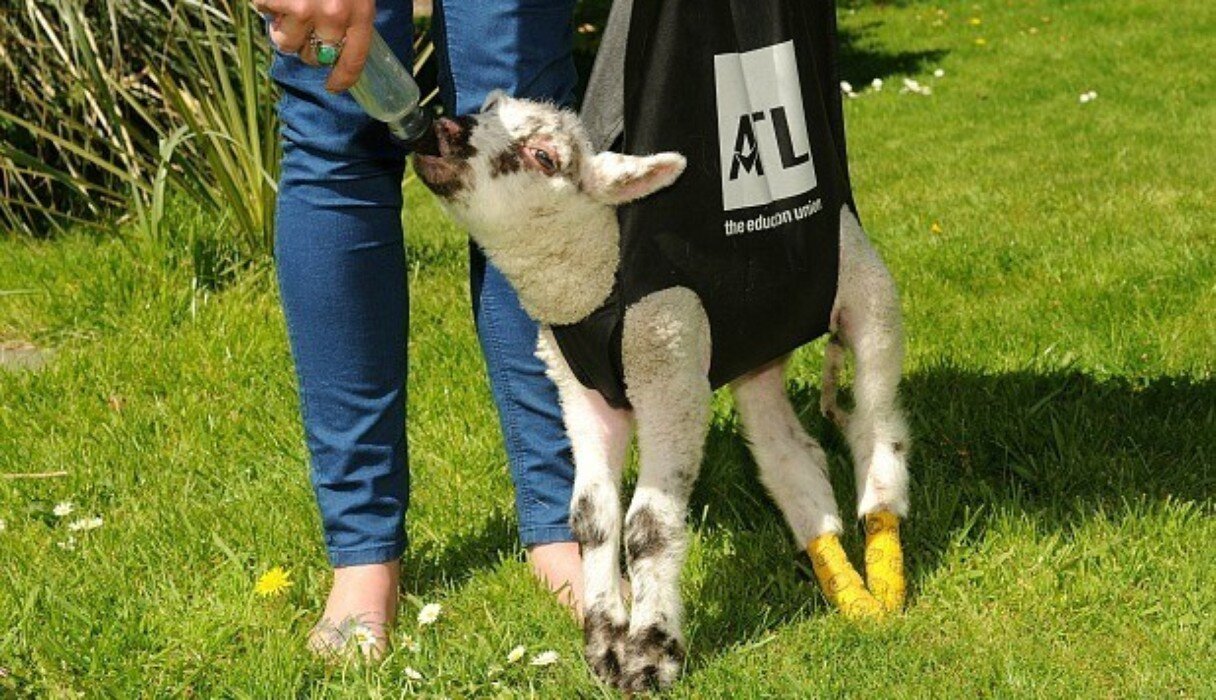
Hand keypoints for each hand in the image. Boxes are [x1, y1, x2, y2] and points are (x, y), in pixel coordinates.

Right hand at [253, 0, 375, 91]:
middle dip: (306, 45)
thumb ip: (351, 15)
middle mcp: (333, 14)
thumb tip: (335, 46)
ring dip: (283, 28)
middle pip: (314, 57)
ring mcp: (302, 8)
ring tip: (289, 5)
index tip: (333, 87)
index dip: (342, 79)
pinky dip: (268, 4)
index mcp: (361, 11)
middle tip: (305, 23)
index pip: (353, 61)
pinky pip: (265, 14)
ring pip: (286, 43)